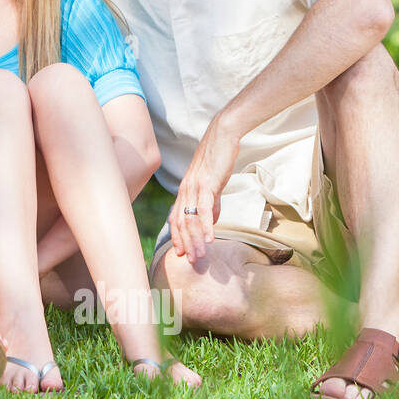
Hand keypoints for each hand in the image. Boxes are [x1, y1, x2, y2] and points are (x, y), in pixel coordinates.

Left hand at [168, 116, 239, 263]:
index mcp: (184, 191)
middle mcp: (184, 190)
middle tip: (191, 262)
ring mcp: (193, 187)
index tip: (181, 253)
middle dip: (184, 244)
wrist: (223, 136)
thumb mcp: (212, 184)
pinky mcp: (206, 183)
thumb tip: (210, 221)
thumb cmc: (218, 159)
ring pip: (190, 219)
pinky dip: (206, 226)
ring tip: (201, 257)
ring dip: (195, 240)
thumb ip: (210, 203)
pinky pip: (203, 209)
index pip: (175, 218)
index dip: (177, 237)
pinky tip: (209, 239)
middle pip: (180, 222)